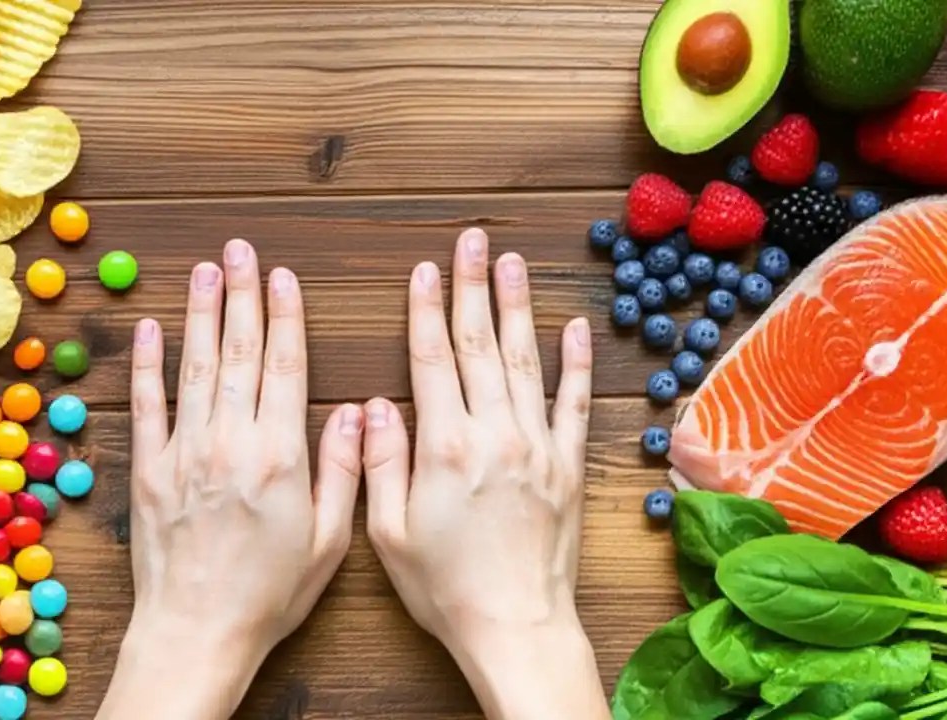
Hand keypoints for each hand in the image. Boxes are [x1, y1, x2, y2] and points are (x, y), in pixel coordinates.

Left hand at [98, 240, 363, 719]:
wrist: (198, 633)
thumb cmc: (269, 595)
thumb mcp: (328, 540)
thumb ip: (342, 470)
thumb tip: (354, 410)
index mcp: (280, 456)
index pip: (283, 367)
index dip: (284, 316)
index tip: (283, 277)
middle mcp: (231, 443)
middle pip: (238, 352)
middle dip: (242, 296)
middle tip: (240, 250)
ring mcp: (184, 453)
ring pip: (194, 367)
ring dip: (200, 313)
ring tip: (205, 269)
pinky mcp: (149, 471)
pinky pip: (146, 406)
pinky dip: (148, 365)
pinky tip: (152, 328)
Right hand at [363, 229, 607, 719]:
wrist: (514, 627)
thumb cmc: (445, 588)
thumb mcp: (388, 532)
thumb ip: (379, 463)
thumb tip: (372, 405)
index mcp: (444, 447)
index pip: (431, 359)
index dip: (425, 309)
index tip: (425, 269)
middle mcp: (494, 435)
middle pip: (479, 345)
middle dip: (471, 287)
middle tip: (472, 240)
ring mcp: (537, 447)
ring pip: (525, 361)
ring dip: (516, 308)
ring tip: (512, 262)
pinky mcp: (567, 467)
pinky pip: (573, 403)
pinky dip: (574, 363)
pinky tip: (574, 326)